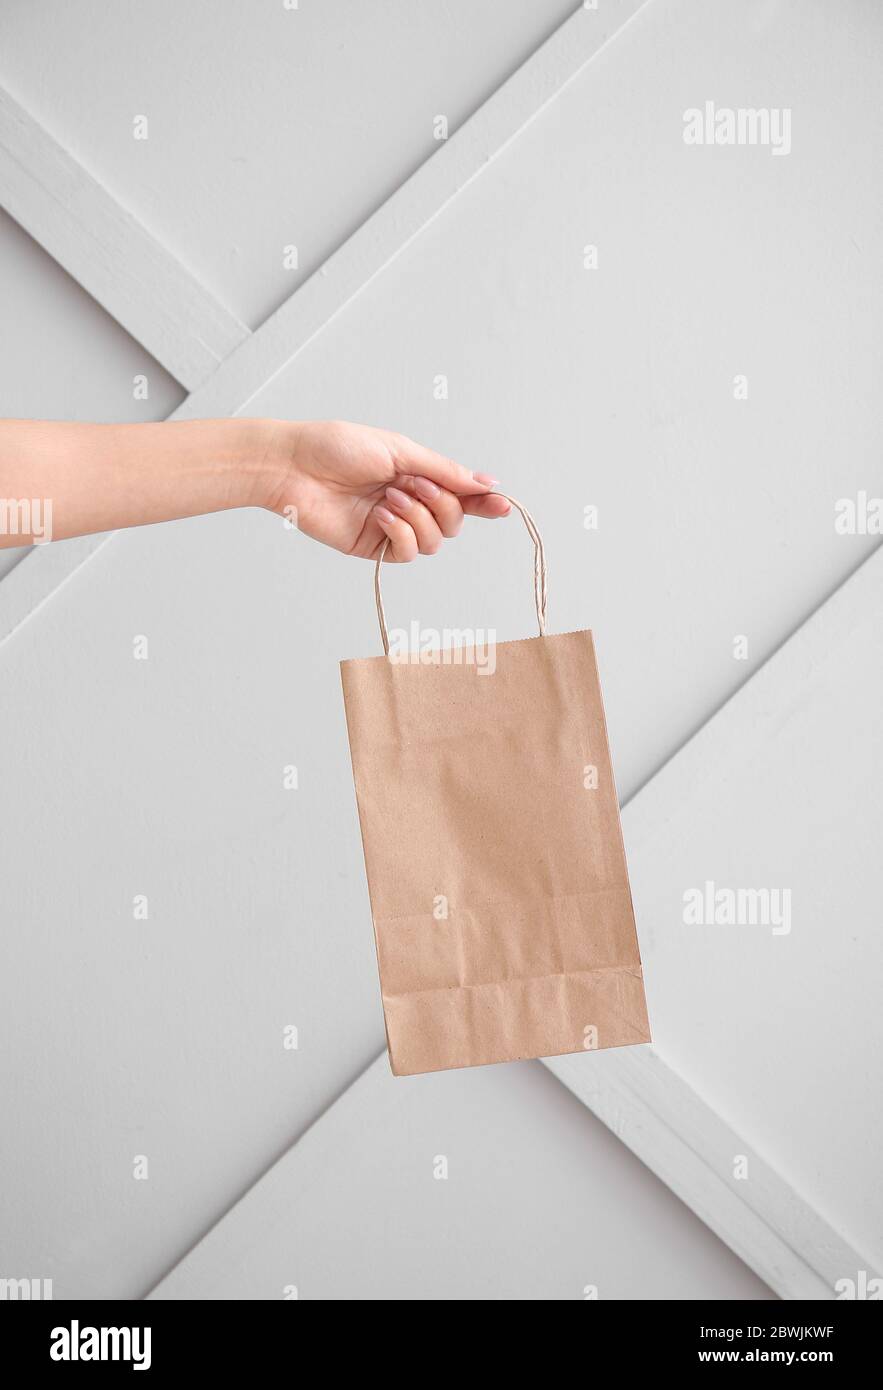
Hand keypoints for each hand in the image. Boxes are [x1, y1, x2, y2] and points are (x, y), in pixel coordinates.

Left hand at [267, 420, 510, 560]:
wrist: (295, 466)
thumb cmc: (338, 447)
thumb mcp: (400, 450)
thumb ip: (443, 470)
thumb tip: (485, 482)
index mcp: (417, 476)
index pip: (461, 495)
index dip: (485, 502)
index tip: (503, 505)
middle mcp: (409, 504)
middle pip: (454, 522)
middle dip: (442, 504)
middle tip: (414, 485)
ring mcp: (393, 528)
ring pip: (434, 542)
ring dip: (418, 518)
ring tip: (389, 498)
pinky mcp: (374, 548)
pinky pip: (407, 553)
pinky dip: (401, 534)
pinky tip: (381, 517)